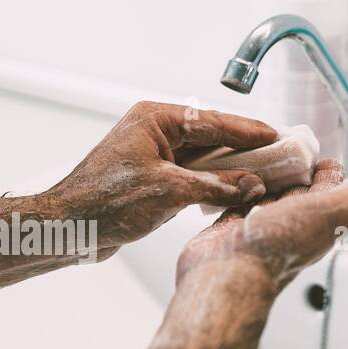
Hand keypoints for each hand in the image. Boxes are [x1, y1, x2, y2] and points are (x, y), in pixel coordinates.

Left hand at [46, 101, 276, 252]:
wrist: (66, 229)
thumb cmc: (102, 203)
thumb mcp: (169, 192)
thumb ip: (216, 187)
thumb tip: (252, 186)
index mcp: (155, 119)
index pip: (214, 121)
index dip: (250, 131)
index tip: (279, 136)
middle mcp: (154, 131)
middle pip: (212, 136)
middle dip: (246, 149)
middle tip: (281, 155)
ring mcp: (152, 155)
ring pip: (203, 158)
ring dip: (231, 169)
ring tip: (267, 175)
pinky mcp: (151, 179)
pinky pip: (191, 176)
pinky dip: (213, 184)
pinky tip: (235, 192)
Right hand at [176, 147, 347, 294]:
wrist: (227, 276)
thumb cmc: (281, 246)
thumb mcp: (339, 207)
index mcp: (320, 215)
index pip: (329, 180)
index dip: (326, 162)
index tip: (319, 142)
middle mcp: (291, 219)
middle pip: (293, 183)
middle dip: (290, 160)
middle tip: (282, 137)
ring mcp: (258, 223)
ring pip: (262, 188)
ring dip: (259, 168)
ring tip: (252, 146)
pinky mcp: (228, 226)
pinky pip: (230, 198)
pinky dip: (230, 183)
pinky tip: (225, 170)